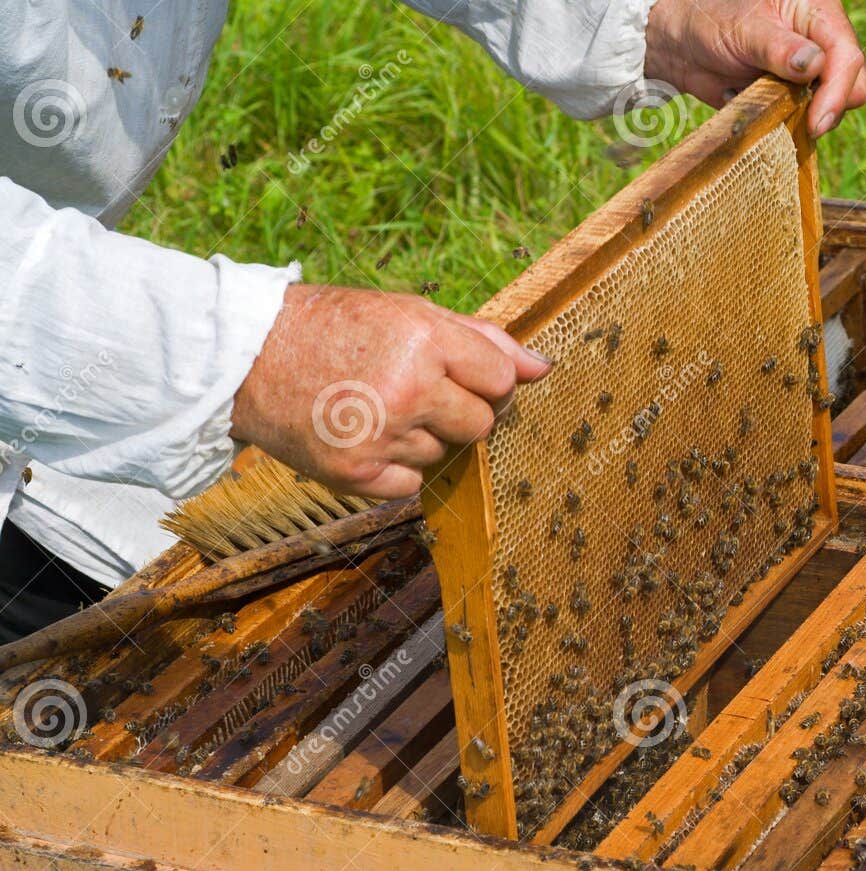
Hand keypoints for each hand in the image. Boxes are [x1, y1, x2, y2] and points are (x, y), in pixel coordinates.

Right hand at [231, 285, 548, 497]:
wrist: (245, 356)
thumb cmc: (335, 327)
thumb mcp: (407, 313)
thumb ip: (480, 340)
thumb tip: (542, 368)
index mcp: (423, 338)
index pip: (501, 380)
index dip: (487, 381)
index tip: (459, 376)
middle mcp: (407, 387)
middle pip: (482, 424)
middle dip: (461, 412)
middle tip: (415, 392)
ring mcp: (381, 434)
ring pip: (446, 453)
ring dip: (423, 437)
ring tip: (376, 407)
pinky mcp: (355, 473)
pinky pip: (413, 482)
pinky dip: (397, 467)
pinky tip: (364, 435)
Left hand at [645, 0, 865, 136]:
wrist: (684, 45)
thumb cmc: (713, 21)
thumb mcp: (744, 30)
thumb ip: (780, 48)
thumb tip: (814, 65)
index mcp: (817, 13)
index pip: (847, 56)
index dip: (837, 92)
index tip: (817, 123)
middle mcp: (821, 41)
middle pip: (853, 84)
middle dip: (830, 107)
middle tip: (802, 125)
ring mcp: (811, 70)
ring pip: (832, 106)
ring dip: (807, 116)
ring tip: (772, 107)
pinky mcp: (796, 94)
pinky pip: (807, 118)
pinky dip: (792, 124)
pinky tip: (767, 113)